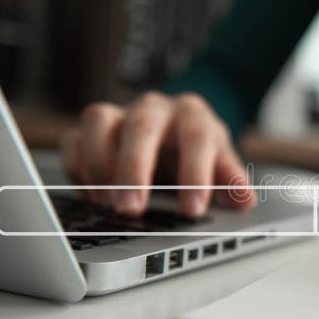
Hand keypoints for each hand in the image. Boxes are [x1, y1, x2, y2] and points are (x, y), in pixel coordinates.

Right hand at [60, 91, 254, 216]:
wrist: (177, 126)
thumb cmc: (197, 148)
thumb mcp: (221, 161)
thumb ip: (231, 180)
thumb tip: (245, 199)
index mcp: (193, 114)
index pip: (197, 137)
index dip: (195, 173)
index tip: (193, 210)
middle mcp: (154, 108)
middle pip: (143, 127)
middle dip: (135, 169)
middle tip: (132, 209)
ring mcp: (120, 114)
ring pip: (99, 121)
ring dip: (100, 165)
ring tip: (108, 203)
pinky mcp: (92, 129)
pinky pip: (73, 139)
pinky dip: (77, 168)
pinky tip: (91, 197)